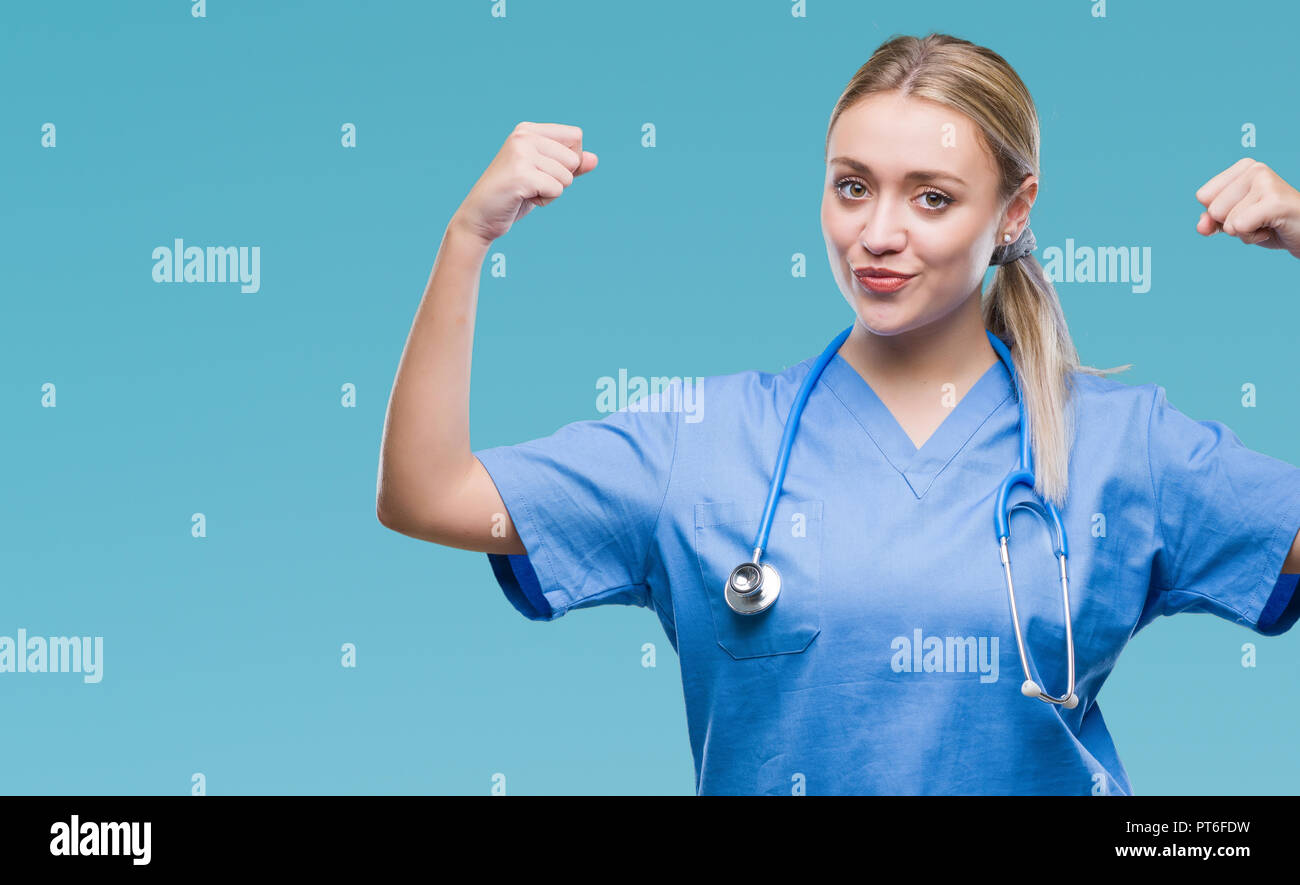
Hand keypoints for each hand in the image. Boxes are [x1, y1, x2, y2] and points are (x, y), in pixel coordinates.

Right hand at [452, 121, 597, 245]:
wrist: (481, 216)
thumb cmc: (514, 195)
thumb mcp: (545, 176)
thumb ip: (570, 166)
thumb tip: (595, 159)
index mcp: (529, 130)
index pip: (576, 136)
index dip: (570, 161)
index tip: (544, 170)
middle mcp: (524, 136)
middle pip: (574, 158)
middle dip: (561, 179)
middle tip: (532, 185)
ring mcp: (521, 153)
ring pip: (567, 176)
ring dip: (551, 191)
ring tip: (526, 191)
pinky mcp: (521, 174)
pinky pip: (556, 190)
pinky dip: (545, 201)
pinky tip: (523, 198)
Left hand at [1194, 157, 1299, 257]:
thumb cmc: (1269, 224)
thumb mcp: (1234, 222)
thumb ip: (1211, 222)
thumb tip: (1201, 226)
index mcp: (1243, 167)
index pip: (1203, 196)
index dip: (1219, 213)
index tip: (1246, 211)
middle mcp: (1255, 169)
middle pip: (1213, 209)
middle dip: (1232, 224)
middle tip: (1259, 219)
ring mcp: (1266, 182)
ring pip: (1227, 221)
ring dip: (1244, 232)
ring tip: (1266, 223)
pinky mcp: (1274, 201)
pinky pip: (1239, 227)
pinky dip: (1252, 237)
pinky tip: (1270, 228)